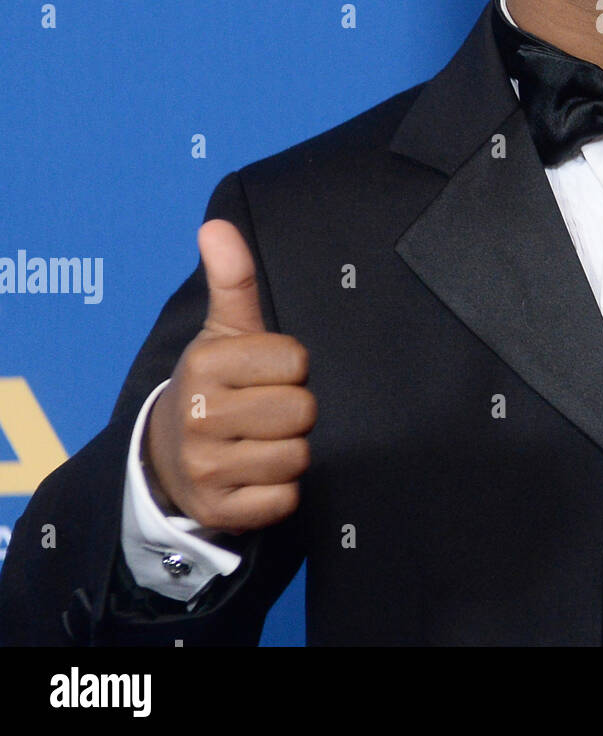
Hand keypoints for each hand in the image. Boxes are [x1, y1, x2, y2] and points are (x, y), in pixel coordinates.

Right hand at [143, 219, 314, 533]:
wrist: (167, 456)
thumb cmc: (214, 383)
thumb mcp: (223, 330)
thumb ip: (233, 278)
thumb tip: (216, 225)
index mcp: (206, 364)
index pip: (295, 361)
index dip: (291, 367)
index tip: (266, 372)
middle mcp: (200, 415)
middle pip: (301, 410)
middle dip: (294, 410)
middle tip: (266, 409)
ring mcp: (205, 467)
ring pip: (296, 456)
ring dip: (289, 450)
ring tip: (260, 439)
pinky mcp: (218, 510)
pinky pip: (285, 500)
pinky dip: (279, 491)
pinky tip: (256, 475)